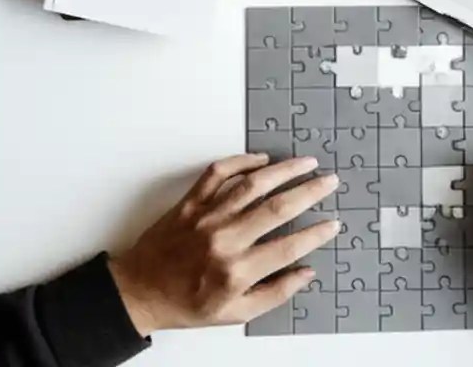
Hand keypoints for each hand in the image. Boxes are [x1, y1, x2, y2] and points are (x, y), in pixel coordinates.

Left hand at [107, 154, 338, 334]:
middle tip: (330, 181)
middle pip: (277, 208)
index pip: (289, 247)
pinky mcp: (190, 203)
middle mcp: (224, 240)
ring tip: (306, 163)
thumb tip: (306, 273)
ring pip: (252, 185)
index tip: (333, 223)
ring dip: (283, 170)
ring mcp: (206, 217)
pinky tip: (261, 159)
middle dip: (309, 192)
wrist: (139, 292)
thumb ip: (274, 294)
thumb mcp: (235, 313)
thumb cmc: (186, 304)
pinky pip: (218, 174)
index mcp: (237, 271)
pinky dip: (241, 162)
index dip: (316, 234)